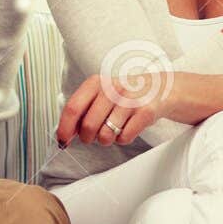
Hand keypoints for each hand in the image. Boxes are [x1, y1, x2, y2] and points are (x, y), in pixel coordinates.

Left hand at [56, 73, 170, 146]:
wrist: (159, 88)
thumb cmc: (124, 94)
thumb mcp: (101, 93)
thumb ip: (82, 109)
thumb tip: (65, 133)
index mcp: (97, 83)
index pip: (73, 108)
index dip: (64, 128)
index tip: (62, 140)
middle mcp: (113, 89)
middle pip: (88, 126)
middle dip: (87, 138)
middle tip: (93, 136)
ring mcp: (130, 100)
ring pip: (106, 136)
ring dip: (107, 139)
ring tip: (114, 129)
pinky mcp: (145, 112)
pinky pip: (124, 138)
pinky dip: (123, 138)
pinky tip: (128, 127)